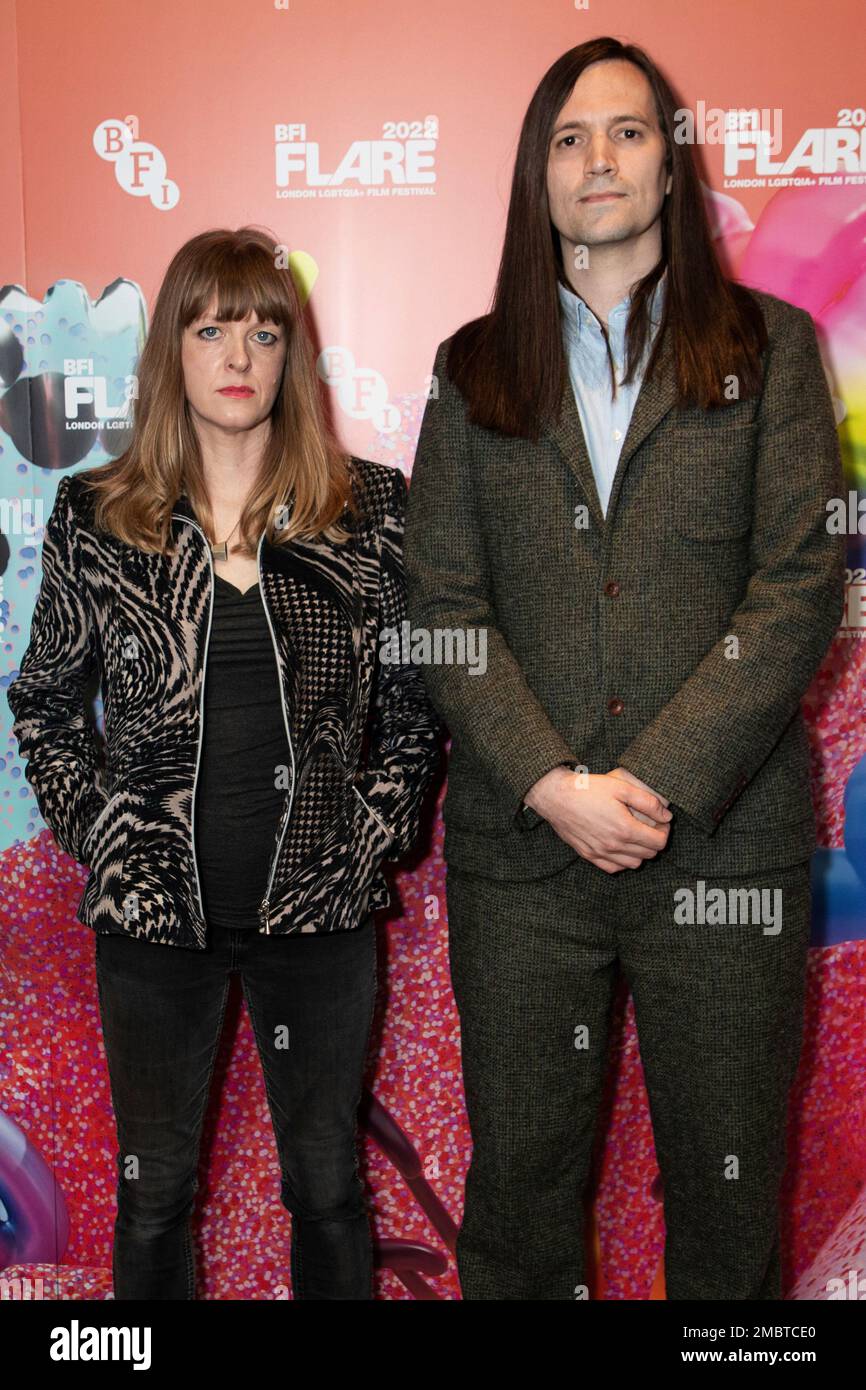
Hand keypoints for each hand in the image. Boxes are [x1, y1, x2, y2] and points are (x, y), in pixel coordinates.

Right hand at [524, 767, 671, 872]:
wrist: (556, 797)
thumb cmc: (588, 789)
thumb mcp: (621, 787)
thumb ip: (648, 802)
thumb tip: (667, 816)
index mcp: (625, 829)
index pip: (659, 842)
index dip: (665, 832)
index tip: (661, 822)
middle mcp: (614, 846)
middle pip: (648, 854)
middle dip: (654, 840)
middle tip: (649, 826)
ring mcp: (600, 853)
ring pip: (633, 863)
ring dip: (639, 852)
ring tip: (634, 836)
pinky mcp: (589, 855)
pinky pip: (613, 868)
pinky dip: (621, 860)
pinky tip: (619, 845)